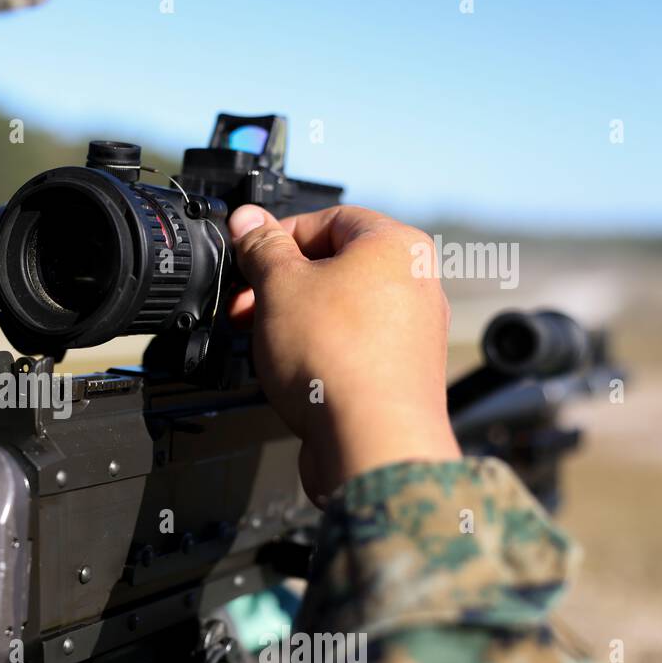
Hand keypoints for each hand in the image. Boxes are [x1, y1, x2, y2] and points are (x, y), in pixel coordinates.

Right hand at [227, 204, 460, 501]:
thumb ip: (261, 249)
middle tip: (244, 306)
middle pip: (335, 266)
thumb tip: (247, 220)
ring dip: (296, 320)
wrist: (373, 442)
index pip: (328, 219)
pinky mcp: (404, 372)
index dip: (277, 238)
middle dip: (281, 285)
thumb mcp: (279, 288)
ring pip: (343, 309)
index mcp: (395, 245)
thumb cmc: (336, 358)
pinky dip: (320, 351)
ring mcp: (414, 331)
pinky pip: (354, 347)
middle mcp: (417, 282)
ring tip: (264, 342)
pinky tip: (294, 372)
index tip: (246, 259)